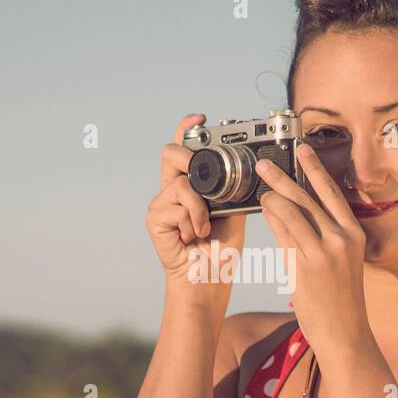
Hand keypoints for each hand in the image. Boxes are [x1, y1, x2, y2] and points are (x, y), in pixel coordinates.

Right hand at [146, 114, 246, 287]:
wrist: (208, 280)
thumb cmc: (221, 249)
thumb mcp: (234, 211)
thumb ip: (231, 188)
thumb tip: (243, 163)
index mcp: (191, 186)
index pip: (184, 149)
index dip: (187, 129)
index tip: (200, 117)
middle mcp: (171, 190)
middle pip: (171, 153)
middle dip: (190, 158)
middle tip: (204, 177)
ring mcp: (160, 204)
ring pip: (182, 185)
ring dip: (201, 208)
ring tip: (205, 229)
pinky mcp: (154, 219)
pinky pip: (177, 206)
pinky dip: (193, 221)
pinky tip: (193, 237)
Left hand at [257, 142, 371, 354]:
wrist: (344, 334)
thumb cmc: (338, 301)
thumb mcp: (337, 262)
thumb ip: (317, 236)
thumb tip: (289, 211)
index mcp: (354, 234)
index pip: (331, 192)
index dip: (315, 168)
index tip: (301, 149)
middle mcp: (342, 237)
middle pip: (308, 196)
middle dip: (283, 176)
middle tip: (264, 162)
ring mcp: (326, 250)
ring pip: (293, 210)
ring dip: (272, 195)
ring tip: (259, 187)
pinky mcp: (308, 264)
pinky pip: (285, 231)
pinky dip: (272, 217)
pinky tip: (262, 209)